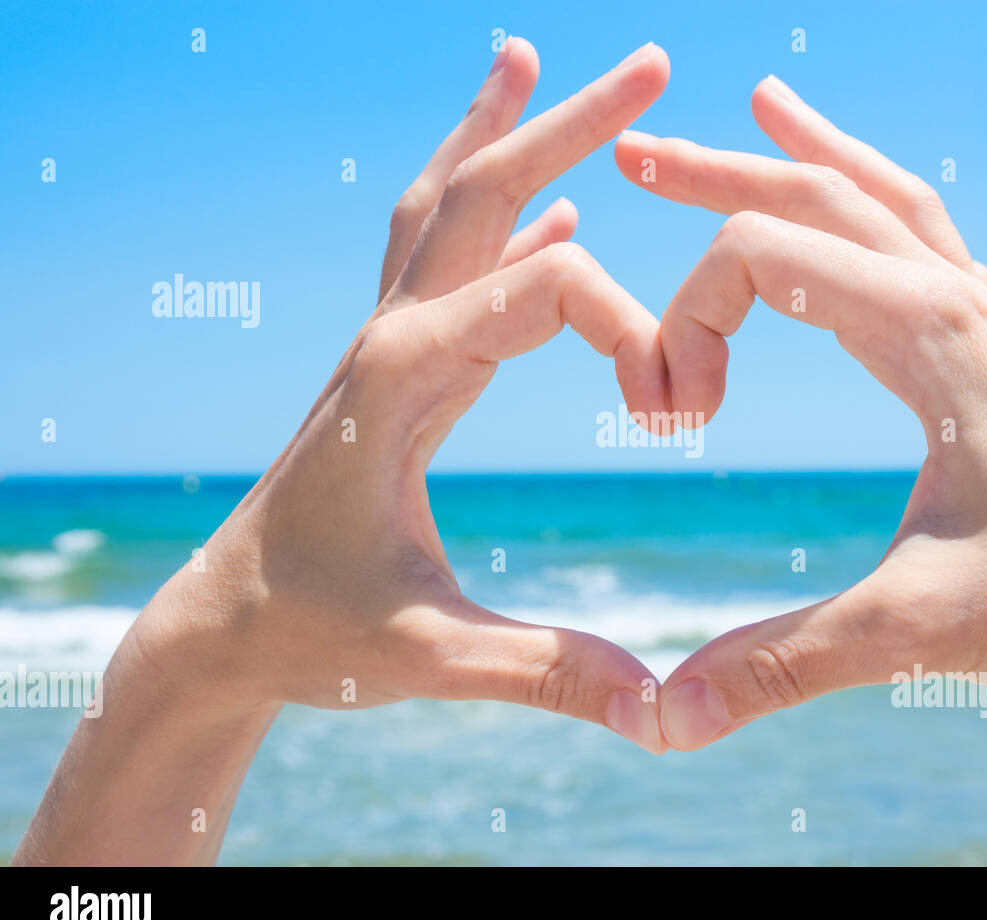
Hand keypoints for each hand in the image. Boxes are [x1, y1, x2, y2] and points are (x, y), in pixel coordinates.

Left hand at [15, 39, 671, 865]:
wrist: (222, 624)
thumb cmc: (312, 633)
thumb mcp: (432, 656)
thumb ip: (546, 669)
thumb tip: (656, 707)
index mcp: (407, 377)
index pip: (551, 291)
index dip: (637, 332)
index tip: (681, 412)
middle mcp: (392, 335)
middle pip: (486, 190)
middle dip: (573, 120)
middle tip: (652, 61)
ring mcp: (386, 343)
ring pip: (447, 205)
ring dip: (501, 130)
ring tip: (530, 58)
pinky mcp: (393, 367)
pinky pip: (442, 261)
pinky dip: (493, 211)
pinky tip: (548, 206)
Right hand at [616, 76, 986, 862]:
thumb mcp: (912, 631)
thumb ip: (781, 663)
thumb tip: (666, 719)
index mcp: (927, 331)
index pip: (761, 257)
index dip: (685, 324)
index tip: (672, 421)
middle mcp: (956, 300)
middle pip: (818, 193)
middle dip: (718, 174)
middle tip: (636, 156)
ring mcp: (981, 315)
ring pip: (881, 199)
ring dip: (805, 158)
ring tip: (762, 107)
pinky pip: (928, 238)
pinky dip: (878, 194)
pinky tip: (860, 192)